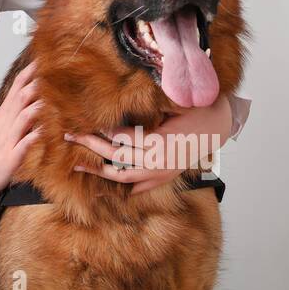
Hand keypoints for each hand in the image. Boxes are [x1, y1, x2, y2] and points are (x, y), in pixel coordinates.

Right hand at [0, 60, 42, 201]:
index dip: (29, 74)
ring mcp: (7, 140)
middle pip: (21, 97)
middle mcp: (5, 124)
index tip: (41, 61)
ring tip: (53, 97)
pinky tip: (44, 131)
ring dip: (38, 106)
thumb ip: (7, 115)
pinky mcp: (10, 158)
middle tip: (52, 70)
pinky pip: (24, 145)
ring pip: (24, 117)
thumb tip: (20, 105)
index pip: (16, 89)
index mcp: (2, 116)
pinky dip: (34, 136)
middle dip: (37, 83)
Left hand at [64, 94, 232, 194]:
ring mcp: (160, 173)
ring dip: (98, 171)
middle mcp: (157, 161)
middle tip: (70, 136)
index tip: (82, 124)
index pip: (120, 138)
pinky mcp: (164, 177)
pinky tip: (105, 181)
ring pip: (122, 176)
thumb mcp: (170, 105)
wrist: (218, 126)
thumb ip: (145, 109)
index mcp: (158, 142)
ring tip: (77, 166)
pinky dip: (122, 184)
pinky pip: (138, 186)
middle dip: (90, 146)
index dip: (100, 131)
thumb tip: (117, 103)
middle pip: (115, 157)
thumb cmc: (193, 110)